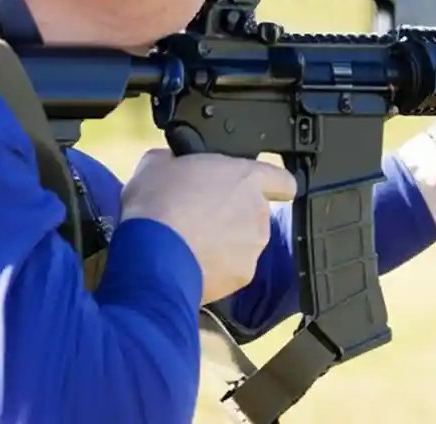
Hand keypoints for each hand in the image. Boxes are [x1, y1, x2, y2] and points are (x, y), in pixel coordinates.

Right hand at [120, 149, 296, 304]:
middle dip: (233, 216)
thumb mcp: (156, 164)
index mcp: (246, 177)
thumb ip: (177, 160)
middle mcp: (258, 212)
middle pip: (255, 213)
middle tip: (200, 217)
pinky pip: (232, 269)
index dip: (273, 186)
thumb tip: (172, 163)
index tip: (262, 191)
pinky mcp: (242, 276)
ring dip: (225, 243)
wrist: (153, 255)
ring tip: (190, 244)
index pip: (283, 180)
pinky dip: (217, 268)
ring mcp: (253, 247)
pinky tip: (190, 263)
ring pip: (244, 243)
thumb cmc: (157, 204)